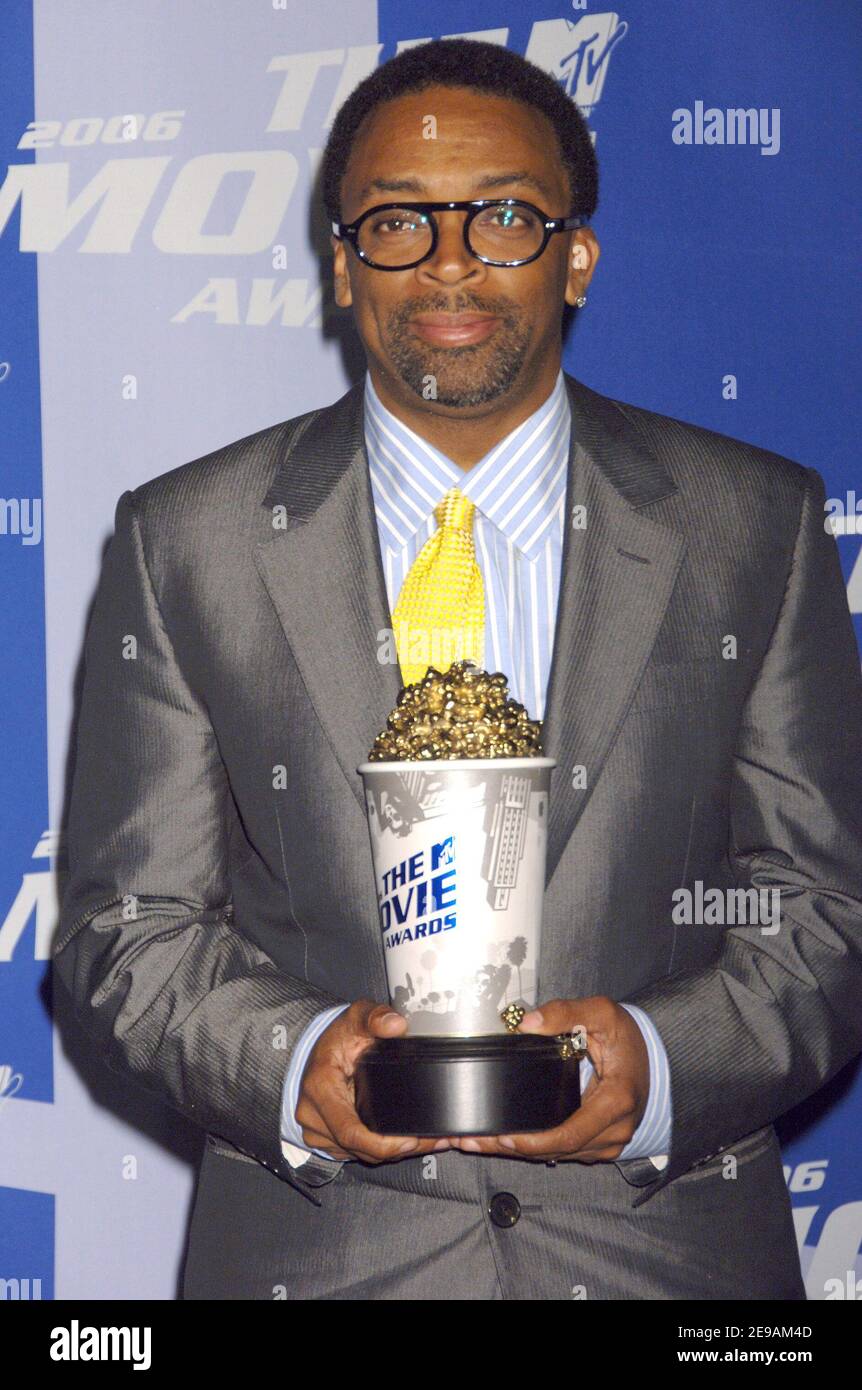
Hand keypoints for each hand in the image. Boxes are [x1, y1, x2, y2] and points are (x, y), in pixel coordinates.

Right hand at [295, 1000, 448, 1162]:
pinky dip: (384, 1149)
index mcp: (320, 1088)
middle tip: (438, 1139)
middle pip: (362, 1149)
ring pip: (362, 1155)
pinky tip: (409, 1139)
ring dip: (397, 1152)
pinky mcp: (328, 1141)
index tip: (411, 1140)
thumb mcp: (356, 1017)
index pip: (350, 1131)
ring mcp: (319, 1133)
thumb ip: (376, 1016)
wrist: (318, 1052)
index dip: (382, 1144)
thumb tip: (397, 1025)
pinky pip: (358, 1153)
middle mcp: (314, 1116)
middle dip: (402, 1149)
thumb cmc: (337, 1038)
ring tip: (431, 1138)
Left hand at [446, 996, 649, 1161]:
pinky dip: (534, 1147)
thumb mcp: (601, 1013)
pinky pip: (564, 1151)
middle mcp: (614, 1129)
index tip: (506, 1138)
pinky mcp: (599, 1145)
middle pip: (557, 1150)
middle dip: (512, 1149)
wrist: (652, 1056)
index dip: (536, 1141)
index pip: (571, 1134)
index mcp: (616, 1100)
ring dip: (517, 1151)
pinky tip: (506, 1140)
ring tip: (478, 1141)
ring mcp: (608, 1142)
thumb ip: (565, 1013)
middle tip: (471, 1141)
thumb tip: (528, 1024)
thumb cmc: (627, 1037)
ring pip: (557, 1155)